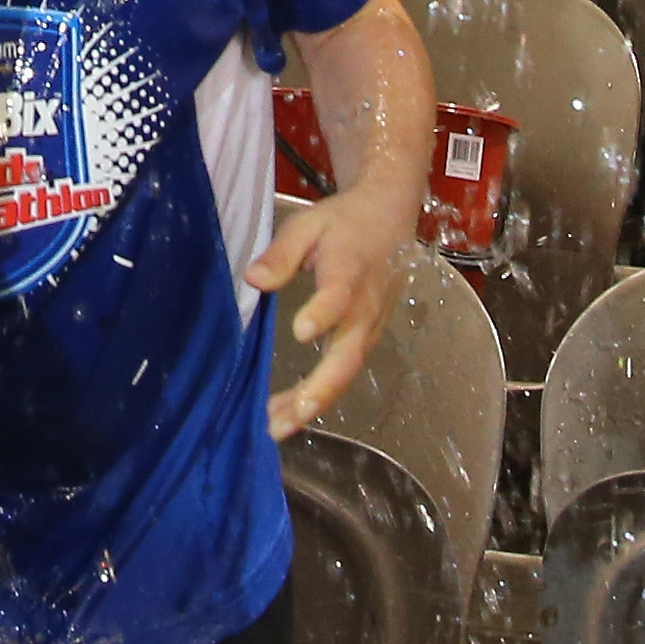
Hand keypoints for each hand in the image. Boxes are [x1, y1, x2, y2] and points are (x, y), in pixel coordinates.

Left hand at [252, 182, 410, 436]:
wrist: (391, 216)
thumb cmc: (343, 221)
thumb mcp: (308, 224)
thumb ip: (281, 253)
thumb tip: (253, 280)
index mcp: (349, 270)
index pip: (340, 295)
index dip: (323, 313)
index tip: (301, 330)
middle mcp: (365, 306)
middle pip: (348, 353)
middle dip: (320, 388)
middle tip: (288, 417)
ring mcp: (371, 326)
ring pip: (346, 370)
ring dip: (315, 401)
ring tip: (278, 426)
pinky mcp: (368, 336)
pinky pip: (346, 370)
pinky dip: (321, 395)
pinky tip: (291, 413)